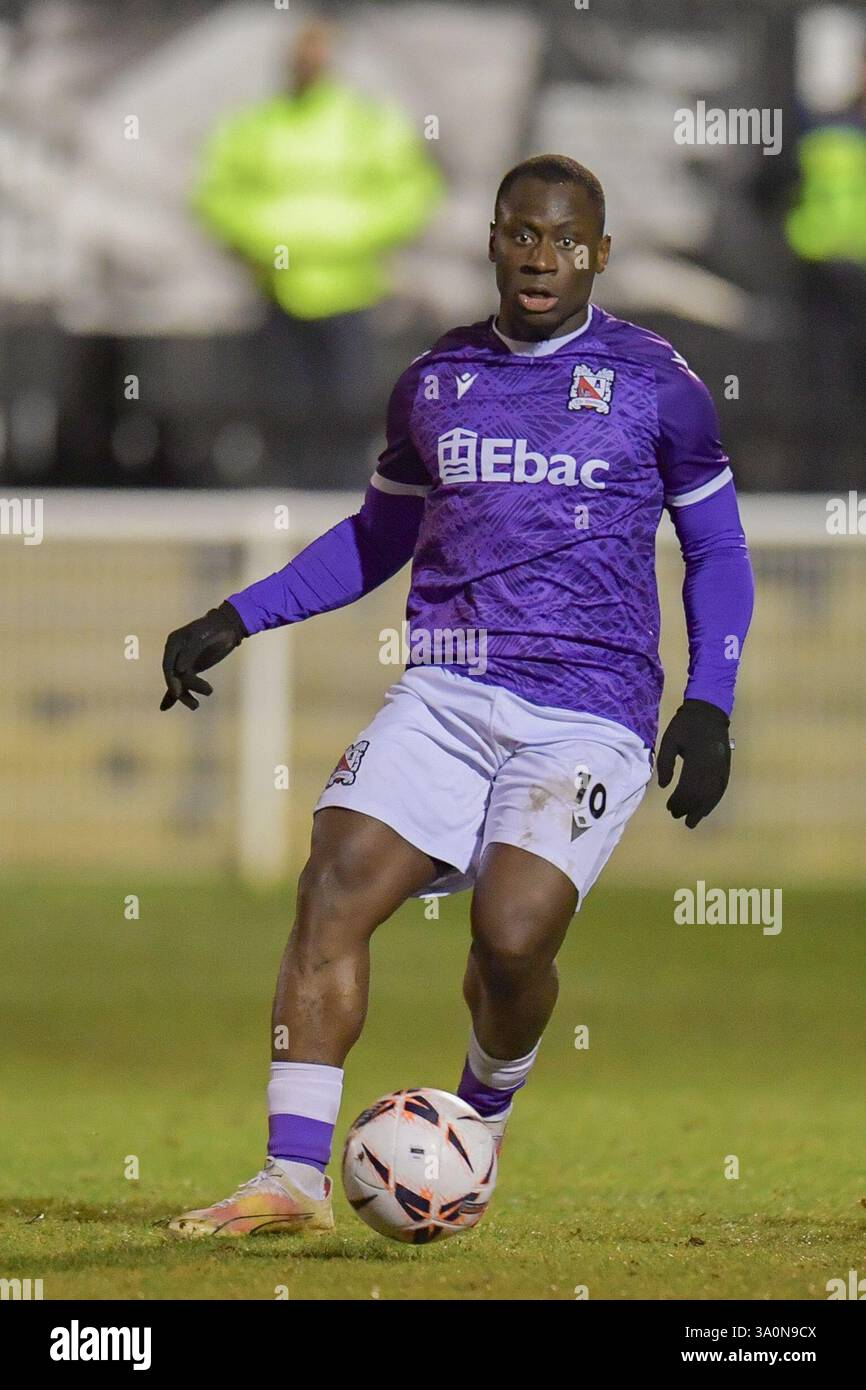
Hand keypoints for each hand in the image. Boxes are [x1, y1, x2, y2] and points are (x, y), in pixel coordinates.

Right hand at [160, 601, 246, 710]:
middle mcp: (175, 652)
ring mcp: (183, 660)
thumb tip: (179, 670)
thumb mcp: (202, 638)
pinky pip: (183, 682)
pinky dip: (178, 694)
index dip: (172, 680)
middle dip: (182, 691)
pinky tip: (165, 707)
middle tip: (194, 704)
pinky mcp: (191, 667)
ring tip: (195, 706)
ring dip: (185, 695)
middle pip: (174, 676)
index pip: (168, 665)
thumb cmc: (215, 629)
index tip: (177, 692)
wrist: (228, 626)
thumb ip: (190, 653)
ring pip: (181, 681)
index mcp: (174, 642)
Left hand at [656, 699, 731, 828]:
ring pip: (713, 795)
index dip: (679, 801)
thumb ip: (665, 763)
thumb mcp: (669, 740)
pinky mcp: (726, 768)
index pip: (688, 787)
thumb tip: (664, 786)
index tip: (669, 808)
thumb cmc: (685, 726)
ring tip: (692, 820)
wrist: (708, 712)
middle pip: (701, 795)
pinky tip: (706, 809)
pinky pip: (721, 789)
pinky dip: (714, 801)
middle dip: (689, 808)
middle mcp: (712, 767)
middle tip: (676, 816)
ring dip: (702, 809)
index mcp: (696, 759)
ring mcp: (721, 768)